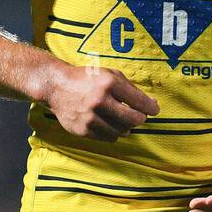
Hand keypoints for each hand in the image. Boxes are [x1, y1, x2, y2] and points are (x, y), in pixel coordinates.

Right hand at [42, 63, 159, 141]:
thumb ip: (130, 88)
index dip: (151, 108)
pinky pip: (108, 138)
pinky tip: (109, 123)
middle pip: (133, 120)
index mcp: (109, 84)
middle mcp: (99, 101)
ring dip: (126, 127)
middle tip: (139, 116)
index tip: (154, 110)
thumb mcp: (110, 74)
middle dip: (140, 119)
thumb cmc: (87, 79)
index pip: (139, 101)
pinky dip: (112, 132)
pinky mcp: (82, 130)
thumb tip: (151, 104)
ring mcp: (90, 117)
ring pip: (121, 131)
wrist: (57, 87)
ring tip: (121, 119)